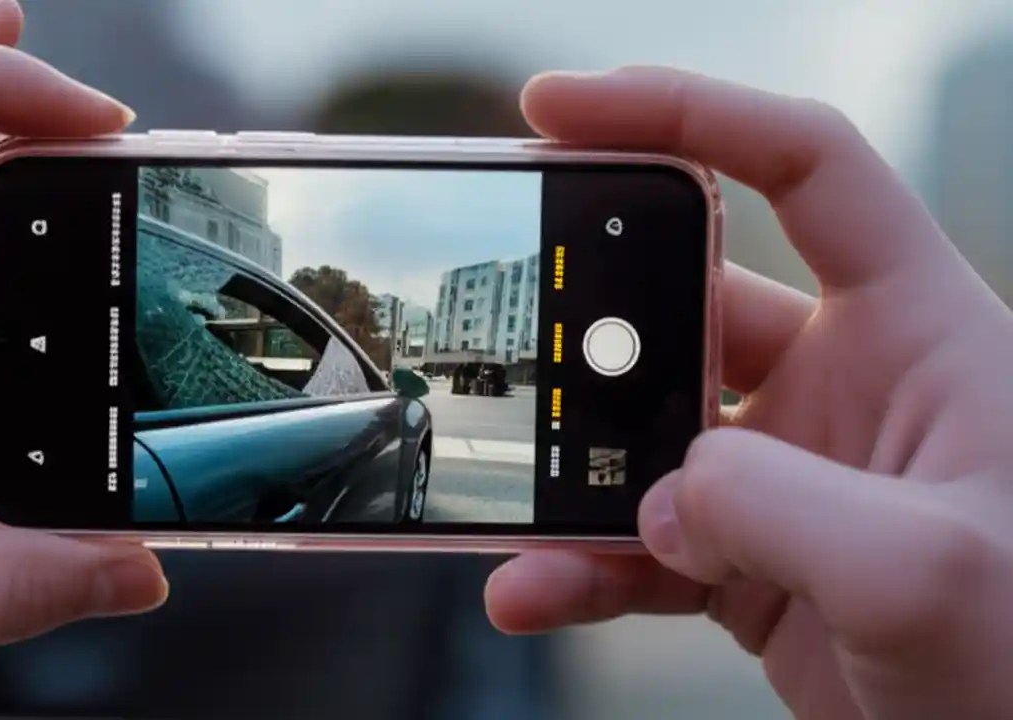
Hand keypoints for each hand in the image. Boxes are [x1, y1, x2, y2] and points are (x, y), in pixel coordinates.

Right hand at [486, 67, 1012, 719]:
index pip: (802, 169)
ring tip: (510, 507)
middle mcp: (849, 387)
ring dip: (571, 473)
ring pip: (645, 437)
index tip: (562, 109)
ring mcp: (792, 477)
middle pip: (686, 302)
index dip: (686, 113)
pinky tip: (534, 585)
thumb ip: (773, 504)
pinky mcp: (752, 558)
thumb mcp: (920, 569)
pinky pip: (641, 538)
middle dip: (593, 324)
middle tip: (512, 340)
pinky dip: (580, 561)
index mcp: (919, 334)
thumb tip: (664, 500)